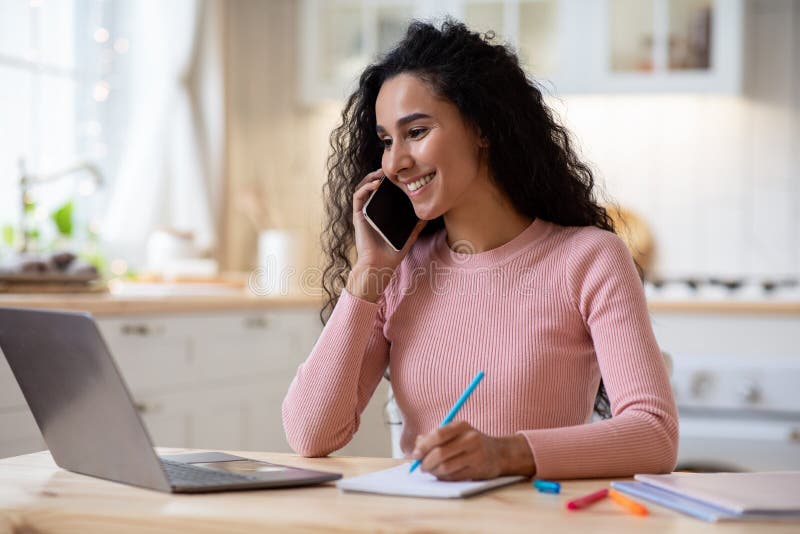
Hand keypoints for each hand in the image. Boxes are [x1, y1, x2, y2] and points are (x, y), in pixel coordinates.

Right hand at [348, 169, 426, 301]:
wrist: (379, 265)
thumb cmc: (392, 253)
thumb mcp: (409, 236)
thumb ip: (417, 226)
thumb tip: (428, 215)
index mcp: (382, 213)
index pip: (383, 193)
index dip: (389, 182)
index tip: (400, 174)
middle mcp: (371, 211)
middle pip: (372, 187)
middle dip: (380, 175)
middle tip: (390, 169)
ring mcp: (364, 212)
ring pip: (363, 188)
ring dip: (371, 178)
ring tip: (381, 173)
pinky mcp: (358, 216)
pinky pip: (358, 197)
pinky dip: (365, 188)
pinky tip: (375, 184)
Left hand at [412, 421, 535, 480]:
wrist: (499, 453)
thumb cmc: (470, 442)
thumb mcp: (455, 433)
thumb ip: (434, 437)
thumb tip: (416, 447)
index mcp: (462, 425)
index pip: (437, 435)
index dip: (423, 446)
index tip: (415, 455)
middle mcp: (470, 438)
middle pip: (440, 453)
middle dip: (426, 462)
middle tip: (421, 467)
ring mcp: (476, 455)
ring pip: (446, 467)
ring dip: (434, 471)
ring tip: (431, 471)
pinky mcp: (478, 470)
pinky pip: (454, 476)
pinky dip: (443, 477)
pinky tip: (443, 474)